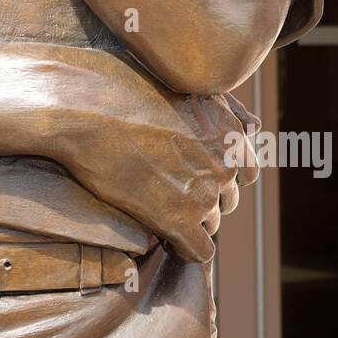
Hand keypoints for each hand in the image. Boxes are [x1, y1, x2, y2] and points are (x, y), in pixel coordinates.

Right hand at [42, 47, 257, 262]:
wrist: (83, 109)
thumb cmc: (124, 87)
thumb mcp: (187, 85)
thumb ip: (228, 108)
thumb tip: (255, 126)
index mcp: (231, 131)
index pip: (247, 170)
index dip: (217, 174)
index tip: (188, 172)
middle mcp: (226, 162)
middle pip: (228, 198)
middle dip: (202, 196)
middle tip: (165, 186)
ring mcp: (204, 193)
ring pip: (212, 223)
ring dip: (189, 220)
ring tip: (155, 206)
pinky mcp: (177, 219)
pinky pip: (200, 252)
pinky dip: (184, 248)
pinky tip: (162, 234)